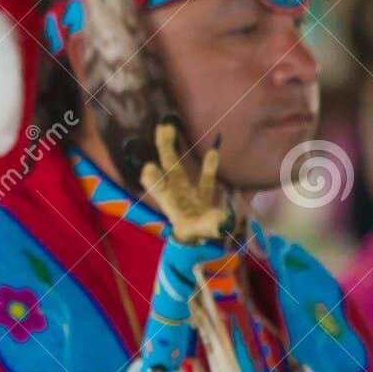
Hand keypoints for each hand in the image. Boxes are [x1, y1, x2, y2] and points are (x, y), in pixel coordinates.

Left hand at [139, 122, 227, 244]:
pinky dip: (210, 166)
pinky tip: (214, 150)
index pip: (158, 189)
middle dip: (164, 148)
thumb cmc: (193, 235)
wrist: (197, 243)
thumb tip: (222, 219)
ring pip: (177, 167)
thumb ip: (210, 225)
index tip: (149, 167)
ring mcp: (186, 192)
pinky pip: (206, 179)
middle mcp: (175, 193)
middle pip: (167, 168)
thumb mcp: (200, 232)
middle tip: (161, 128)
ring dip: (172, 149)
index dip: (153, 179)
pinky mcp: (201, 195)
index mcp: (171, 204)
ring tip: (167, 128)